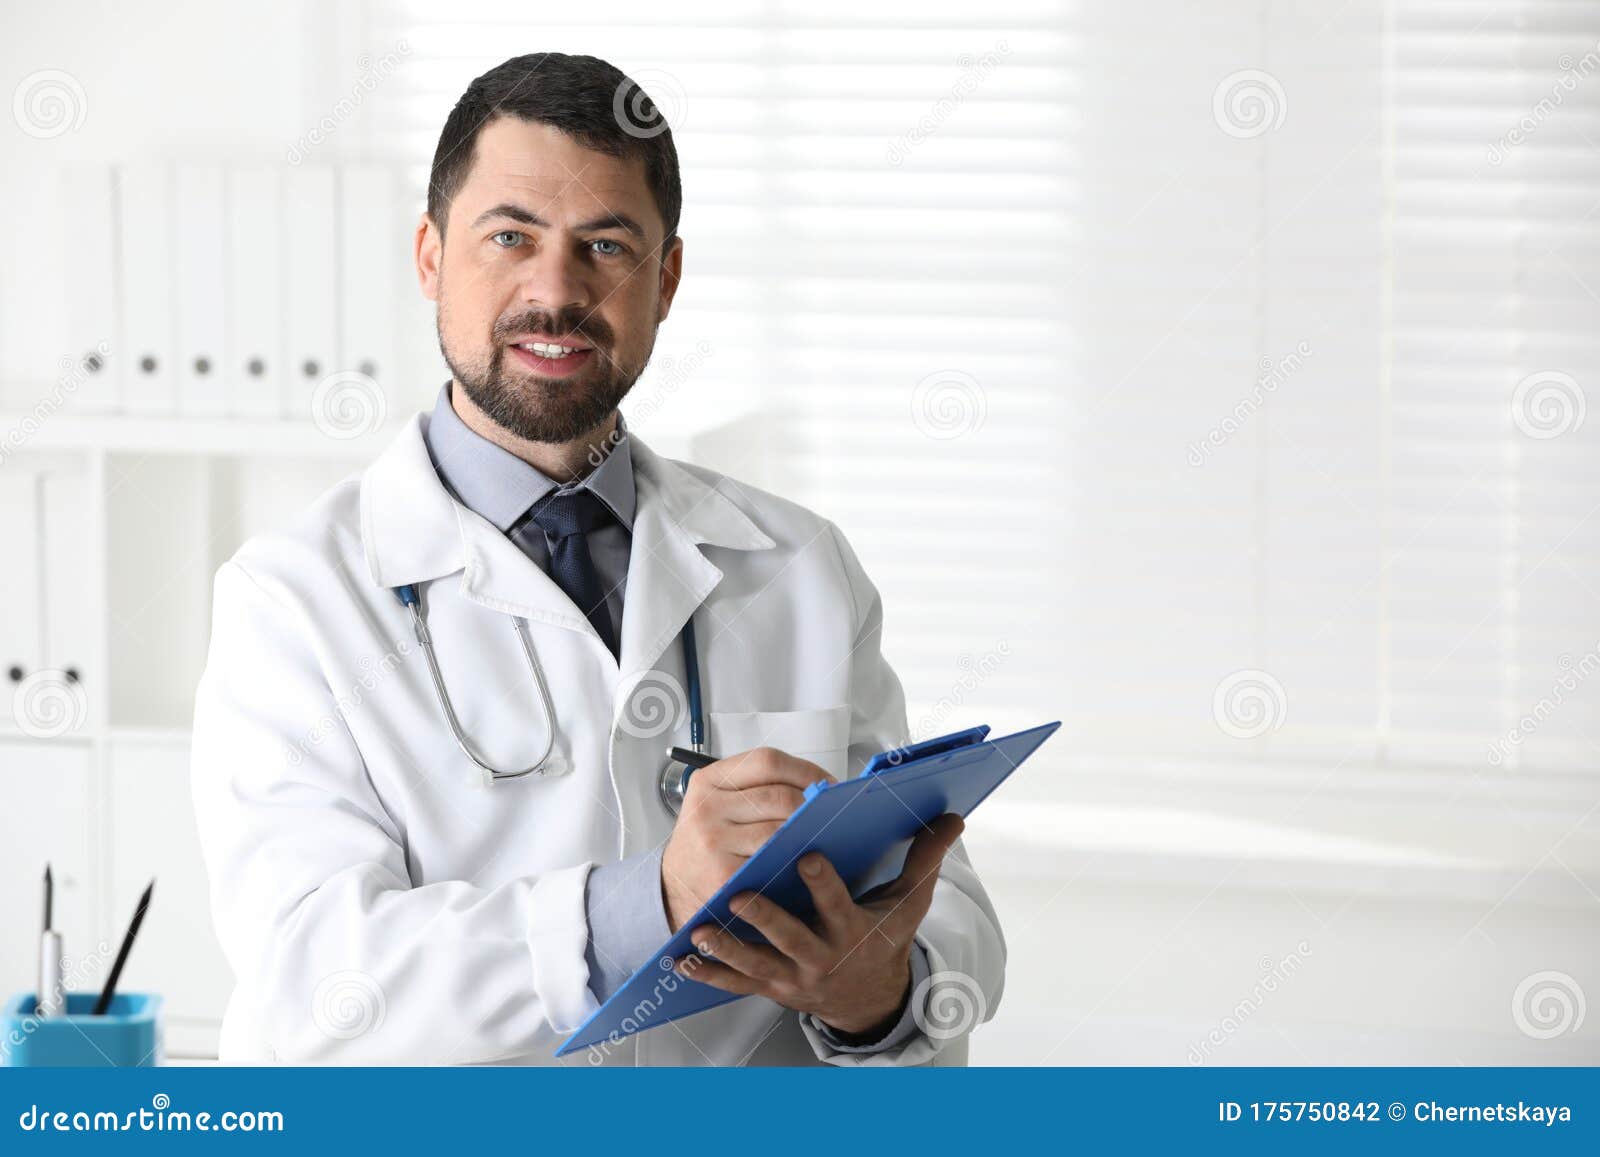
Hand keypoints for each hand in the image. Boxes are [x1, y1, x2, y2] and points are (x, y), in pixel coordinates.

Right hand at [660, 746, 833, 932]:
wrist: (672, 887)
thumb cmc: (706, 841)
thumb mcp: (717, 803)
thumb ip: (756, 789)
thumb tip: (820, 788)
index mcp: (709, 780)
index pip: (767, 761)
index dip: (806, 770)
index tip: (828, 784)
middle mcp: (707, 807)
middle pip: (778, 796)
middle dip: (813, 806)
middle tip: (833, 814)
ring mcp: (714, 842)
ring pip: (778, 830)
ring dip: (808, 833)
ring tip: (824, 835)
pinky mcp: (724, 875)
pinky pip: (771, 862)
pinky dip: (794, 860)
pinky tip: (805, 860)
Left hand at [678, 812, 964, 1037]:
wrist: (870, 997)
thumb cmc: (884, 937)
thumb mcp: (908, 903)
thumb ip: (925, 857)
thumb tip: (953, 817)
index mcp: (852, 929)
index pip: (837, 904)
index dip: (823, 883)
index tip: (807, 857)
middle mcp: (822, 956)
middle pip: (790, 937)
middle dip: (765, 919)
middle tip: (740, 895)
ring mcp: (794, 975)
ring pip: (757, 963)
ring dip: (728, 949)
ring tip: (702, 929)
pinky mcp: (773, 988)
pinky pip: (738, 984)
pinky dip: (710, 973)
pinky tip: (684, 960)